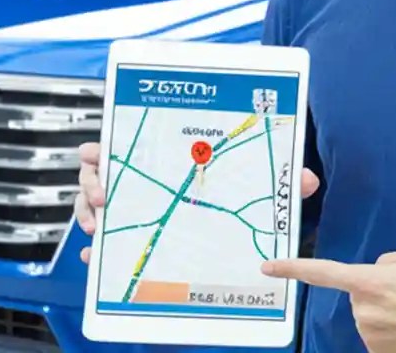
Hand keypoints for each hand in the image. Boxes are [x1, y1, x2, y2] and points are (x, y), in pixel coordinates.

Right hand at [75, 141, 321, 263]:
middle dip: (91, 181)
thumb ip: (281, 182)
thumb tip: (307, 181)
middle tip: (103, 197)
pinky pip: (102, 239)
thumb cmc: (238, 194)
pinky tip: (94, 255)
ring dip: (88, 212)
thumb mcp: (258, 186)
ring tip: (98, 228)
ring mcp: (131, 207)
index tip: (96, 152)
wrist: (230, 243)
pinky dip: (94, 247)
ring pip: (93, 202)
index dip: (106, 145)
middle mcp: (142, 179)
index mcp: (167, 157)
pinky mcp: (128, 236)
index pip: (128, 141)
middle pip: (99, 170)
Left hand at [262, 245, 395, 352]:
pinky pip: (376, 336)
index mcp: (373, 281)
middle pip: (356, 294)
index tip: (267, 268)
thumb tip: (371, 272)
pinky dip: (391, 332)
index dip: (294, 270)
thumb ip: (385, 260)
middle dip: (375, 290)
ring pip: (366, 316)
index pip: (325, 273)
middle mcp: (366, 311)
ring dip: (384, 312)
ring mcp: (371, 337)